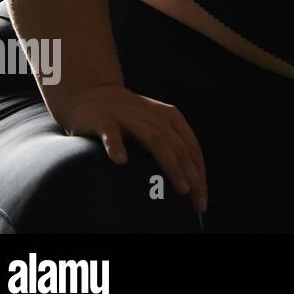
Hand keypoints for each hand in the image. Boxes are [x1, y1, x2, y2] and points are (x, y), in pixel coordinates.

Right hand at [49, 82, 207, 212]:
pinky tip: (121, 161)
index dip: (199, 171)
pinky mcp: (103, 120)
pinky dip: (116, 146)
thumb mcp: (154, 124)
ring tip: (182, 188)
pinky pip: (111, 133)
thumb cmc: (127, 116)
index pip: (191, 146)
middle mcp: (154, 116)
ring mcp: (129, 117)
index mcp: (169, 117)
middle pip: (178, 147)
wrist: (91, 91)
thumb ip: (169, 143)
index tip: (202, 196)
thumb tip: (187, 176)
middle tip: (198, 201)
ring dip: (171, 164)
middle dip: (192, 175)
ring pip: (155, 140)